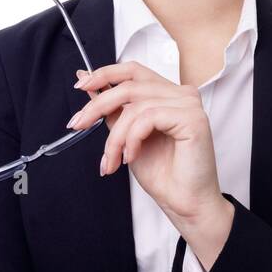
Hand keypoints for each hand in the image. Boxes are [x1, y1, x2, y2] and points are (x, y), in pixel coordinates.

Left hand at [68, 61, 224, 226]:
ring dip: (115, 136)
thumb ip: (111, 107)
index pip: (133, 70)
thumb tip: (85, 78)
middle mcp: (181, 94)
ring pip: (135, 106)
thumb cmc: (162, 172)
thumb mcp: (125, 133)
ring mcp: (189, 104)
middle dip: (98, 105)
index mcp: (167, 93)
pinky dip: (132, 139)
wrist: (182, 201)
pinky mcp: (192, 118)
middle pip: (129, 85)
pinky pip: (148, 118)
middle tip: (79, 124)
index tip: (80, 84)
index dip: (104, 74)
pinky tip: (131, 156)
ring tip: (112, 159)